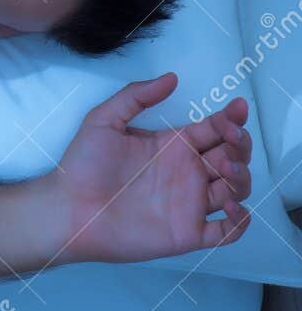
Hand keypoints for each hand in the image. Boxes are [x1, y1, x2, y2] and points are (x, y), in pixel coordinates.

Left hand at [42, 73, 251, 264]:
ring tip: (224, 169)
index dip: (231, 119)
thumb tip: (171, 77)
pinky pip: (228, 231)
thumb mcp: (103, 120)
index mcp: (172, 145)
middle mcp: (186, 172)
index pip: (215, 130)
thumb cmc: (82, 164)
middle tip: (230, 140)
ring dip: (242, 179)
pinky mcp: (188, 233)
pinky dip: (240, 221)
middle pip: (232, 157)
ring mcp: (189, 203)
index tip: (235, 110)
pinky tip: (229, 207)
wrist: (67, 209)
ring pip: (236, 190)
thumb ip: (135, 96)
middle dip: (241, 146)